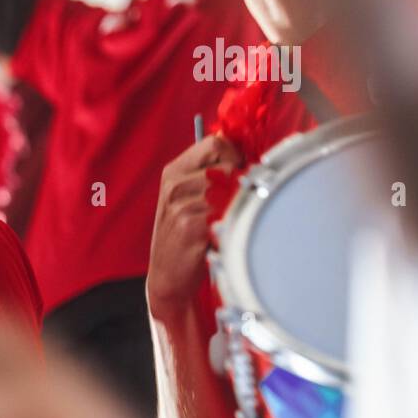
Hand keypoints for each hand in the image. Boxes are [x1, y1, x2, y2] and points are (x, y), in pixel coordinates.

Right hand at [146, 134, 241, 321]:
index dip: (234, 154)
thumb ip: (208, 175)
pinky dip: (232, 224)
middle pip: (228, 165)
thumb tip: (249, 157)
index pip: (215, 142)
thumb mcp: (186, 199)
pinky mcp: (191, 226)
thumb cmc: (185, 235)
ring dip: (237, 207)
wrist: (168, 276)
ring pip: (232, 190)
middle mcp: (175, 185)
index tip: (238, 172)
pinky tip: (221, 235)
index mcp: (173, 172)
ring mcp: (181, 205)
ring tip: (225, 222)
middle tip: (233, 204)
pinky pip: (229, 214)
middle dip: (239, 183)